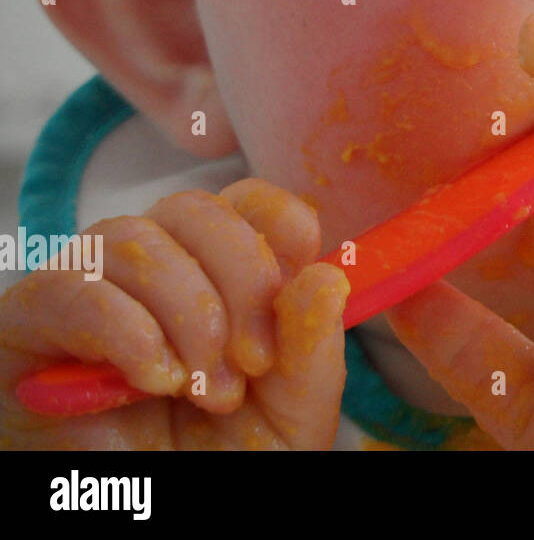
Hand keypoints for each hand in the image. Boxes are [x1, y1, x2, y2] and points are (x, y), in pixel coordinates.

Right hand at [0, 180, 347, 449]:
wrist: (146, 527)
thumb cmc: (212, 469)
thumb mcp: (288, 417)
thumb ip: (312, 350)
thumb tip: (327, 275)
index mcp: (218, 275)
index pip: (247, 201)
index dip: (280, 229)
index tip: (296, 295)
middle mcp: (151, 269)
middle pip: (196, 209)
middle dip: (241, 280)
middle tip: (253, 363)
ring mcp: (86, 290)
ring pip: (135, 239)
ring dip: (187, 314)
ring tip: (202, 389)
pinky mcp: (27, 322)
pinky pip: (74, 288)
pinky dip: (129, 332)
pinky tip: (154, 380)